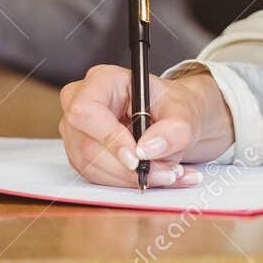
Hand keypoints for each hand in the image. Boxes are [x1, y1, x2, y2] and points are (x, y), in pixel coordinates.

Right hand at [58, 66, 234, 187]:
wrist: (174, 120)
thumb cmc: (173, 107)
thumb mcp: (184, 112)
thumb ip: (173, 130)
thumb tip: (147, 150)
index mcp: (104, 80)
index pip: (86, 110)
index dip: (108, 137)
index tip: (137, 157)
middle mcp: (82, 103)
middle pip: (87, 146)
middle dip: (127, 167)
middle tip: (165, 172)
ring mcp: (78, 132)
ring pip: (92, 167)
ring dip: (131, 178)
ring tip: (167, 174)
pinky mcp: (83, 155)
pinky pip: (98, 177)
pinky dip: (128, 182)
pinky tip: (154, 176)